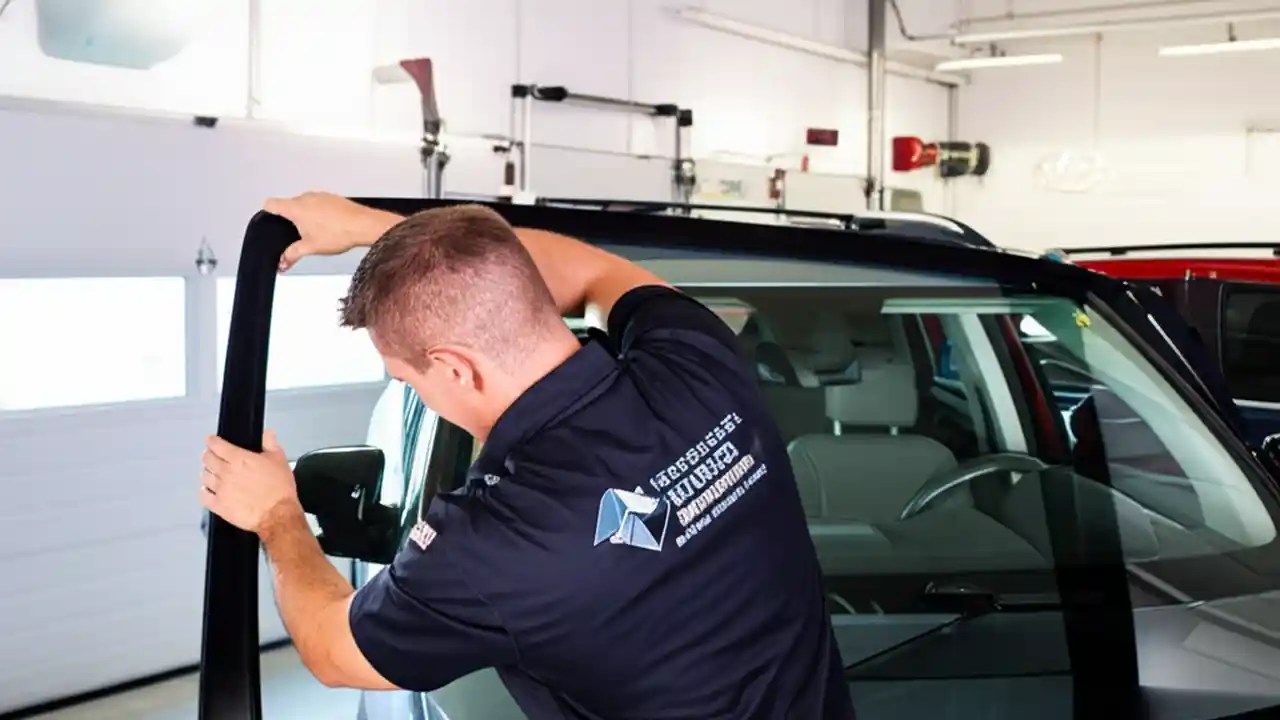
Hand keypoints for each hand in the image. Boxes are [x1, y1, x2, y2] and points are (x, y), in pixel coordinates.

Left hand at [201, 431, 301, 536]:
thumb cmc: (279, 490)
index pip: (217, 445)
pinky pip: (203, 495)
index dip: (212, 440)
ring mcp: (221, 489)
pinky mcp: (219, 505)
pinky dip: (204, 491)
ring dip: (207, 472)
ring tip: (212, 472)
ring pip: (204, 476)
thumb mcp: (280, 460)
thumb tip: (266, 435)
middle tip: (212, 455)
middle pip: (207, 459)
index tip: (211, 440)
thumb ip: (270, 444)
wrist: (277, 515)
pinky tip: (210, 490)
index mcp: (240, 459)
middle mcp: (227, 473)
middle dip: (208, 454)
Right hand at [264, 191, 402, 271]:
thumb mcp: (310, 247)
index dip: (267, 213)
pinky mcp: (332, 198)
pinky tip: (329, 227)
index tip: (270, 221)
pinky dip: (319, 214)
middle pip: (289, 205)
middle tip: (298, 235)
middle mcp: (306, 197)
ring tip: (317, 233)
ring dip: (306, 216)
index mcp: (296, 207)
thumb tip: (283, 261)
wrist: (364, 225)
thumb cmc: (340, 232)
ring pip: (305, 204)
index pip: (271, 204)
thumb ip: (292, 254)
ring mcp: (320, 196)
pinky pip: (319, 204)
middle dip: (290, 220)